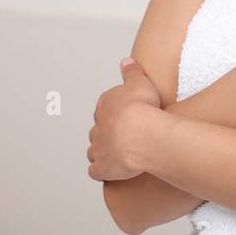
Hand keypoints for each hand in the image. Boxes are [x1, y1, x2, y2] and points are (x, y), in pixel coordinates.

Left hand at [87, 57, 160, 180]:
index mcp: (105, 105)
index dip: (114, 114)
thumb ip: (132, 71)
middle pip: (97, 130)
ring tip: (115, 155)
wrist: (141, 133)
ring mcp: (99, 148)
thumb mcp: (140, 81)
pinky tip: (106, 173)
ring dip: (101, 153)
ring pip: (93, 150)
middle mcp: (98, 126)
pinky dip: (100, 172)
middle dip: (106, 133)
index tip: (124, 117)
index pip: (104, 109)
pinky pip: (96, 171)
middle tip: (121, 137)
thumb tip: (126, 61)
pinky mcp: (103, 167)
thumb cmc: (142, 107)